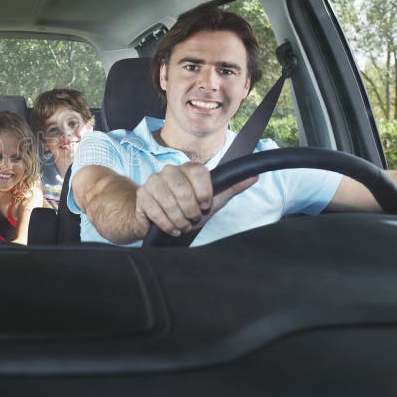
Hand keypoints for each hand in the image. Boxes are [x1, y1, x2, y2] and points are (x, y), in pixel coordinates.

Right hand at [134, 162, 256, 237]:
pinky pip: (156, 211)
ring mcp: (153, 182)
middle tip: (193, 218)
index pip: (198, 172)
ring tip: (183, 224)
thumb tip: (254, 175)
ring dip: (180, 220)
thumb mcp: (213, 200)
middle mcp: (169, 171)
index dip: (204, 192)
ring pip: (169, 202)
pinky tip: (173, 228)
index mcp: (188, 168)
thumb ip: (231, 187)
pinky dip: (168, 224)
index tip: (206, 205)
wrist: (161, 218)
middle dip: (191, 211)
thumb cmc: (188, 208)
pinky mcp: (142, 196)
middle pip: (182, 189)